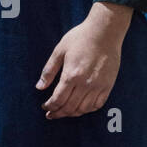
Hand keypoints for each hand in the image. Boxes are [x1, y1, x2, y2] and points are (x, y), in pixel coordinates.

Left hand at [35, 3, 132, 118]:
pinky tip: (81, 108)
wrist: (105, 32)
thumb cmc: (81, 38)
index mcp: (71, 75)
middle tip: (51, 114)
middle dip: (58, 113)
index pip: (58, 99)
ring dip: (72, 114)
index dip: (50, 106)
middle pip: (70, 107)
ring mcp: (98, 86)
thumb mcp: (60, 50)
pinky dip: (87, 110)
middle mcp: (85, 84)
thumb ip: (49, 70)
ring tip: (64, 112)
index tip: (45, 107)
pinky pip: (97, 105)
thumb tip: (39, 87)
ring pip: (83, 109)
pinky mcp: (108, 85)